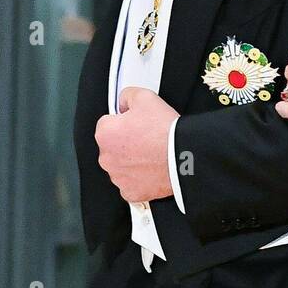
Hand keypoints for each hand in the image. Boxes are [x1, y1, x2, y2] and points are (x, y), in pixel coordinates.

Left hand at [94, 86, 178, 202]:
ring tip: (153, 153)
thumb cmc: (165, 131)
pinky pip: (131, 183)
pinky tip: (153, 168)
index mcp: (105, 133)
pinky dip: (140, 178)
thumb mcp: (146, 97)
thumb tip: (124, 100)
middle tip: (148, 138)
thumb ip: (128, 95)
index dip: (125, 121)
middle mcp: (106, 157)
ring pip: (122, 165)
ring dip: (132, 160)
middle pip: (113, 146)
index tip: (138, 123)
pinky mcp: (130, 192)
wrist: (183, 157)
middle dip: (127, 142)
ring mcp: (117, 177)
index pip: (108, 123)